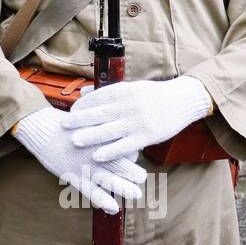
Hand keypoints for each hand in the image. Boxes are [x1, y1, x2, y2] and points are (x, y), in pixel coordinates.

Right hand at [13, 106, 146, 213]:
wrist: (43, 130)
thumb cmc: (67, 126)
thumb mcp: (88, 121)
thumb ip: (104, 130)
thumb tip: (121, 133)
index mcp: (101, 137)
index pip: (123, 147)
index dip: (132, 153)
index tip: (134, 156)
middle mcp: (96, 152)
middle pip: (120, 164)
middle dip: (133, 173)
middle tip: (142, 178)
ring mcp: (86, 166)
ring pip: (110, 180)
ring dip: (124, 188)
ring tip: (136, 194)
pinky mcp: (75, 177)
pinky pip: (92, 192)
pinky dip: (103, 201)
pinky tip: (113, 208)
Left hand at [61, 76, 212, 162]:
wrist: (182, 100)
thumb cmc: (154, 96)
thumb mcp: (131, 88)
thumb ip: (107, 93)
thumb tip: (82, 92)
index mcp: (124, 91)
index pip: (97, 97)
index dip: (82, 106)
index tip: (70, 112)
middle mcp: (128, 105)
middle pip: (99, 113)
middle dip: (79, 119)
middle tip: (62, 125)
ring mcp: (137, 121)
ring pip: (109, 129)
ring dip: (90, 136)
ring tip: (74, 141)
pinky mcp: (146, 135)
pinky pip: (124, 145)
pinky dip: (110, 151)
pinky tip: (97, 156)